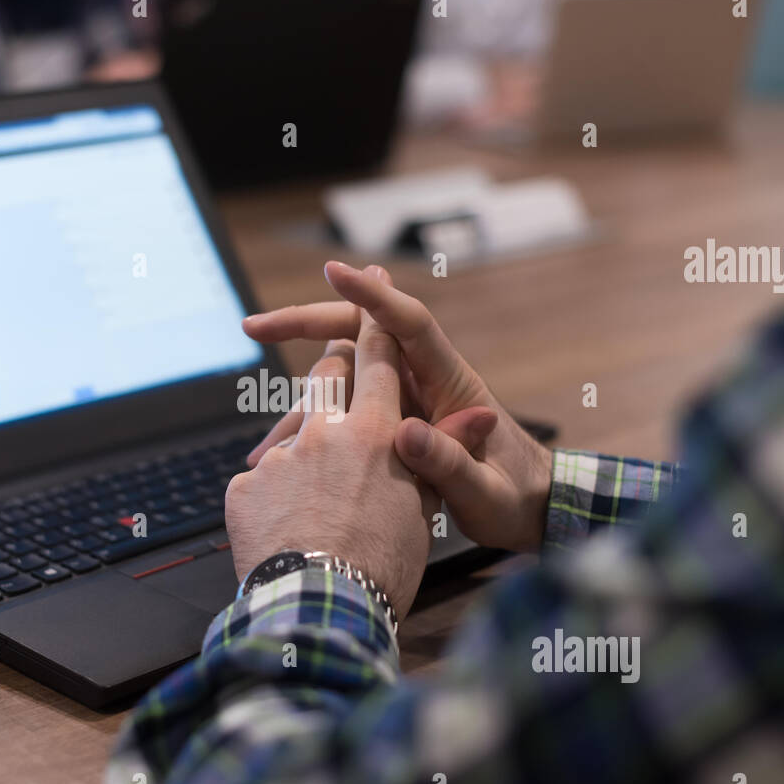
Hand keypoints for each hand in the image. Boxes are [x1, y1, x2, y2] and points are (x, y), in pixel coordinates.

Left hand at [224, 316, 438, 618]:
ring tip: (317, 490)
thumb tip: (480, 413)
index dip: (375, 325)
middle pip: (324, 374)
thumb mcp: (426, 509)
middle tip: (338, 376)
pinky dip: (275, 495)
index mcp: (375, 430)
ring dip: (305, 444)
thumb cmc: (383, 565)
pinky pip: (261, 479)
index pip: (377, 358)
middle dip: (333, 368)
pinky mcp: (244, 487)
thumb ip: (441, 454)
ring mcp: (280, 457)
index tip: (369, 295)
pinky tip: (287, 527)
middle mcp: (324, 430)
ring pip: (292, 430)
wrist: (321, 607)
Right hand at [242, 262, 553, 552]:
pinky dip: (313, 432)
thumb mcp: (487, 491)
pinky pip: (344, 414)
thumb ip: (451, 463)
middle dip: (306, 325)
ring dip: (299, 398)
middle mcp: (424, 381)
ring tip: (261, 438)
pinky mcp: (393, 424)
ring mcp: (407, 401)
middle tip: (254, 327)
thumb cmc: (516, 498)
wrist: (529, 512)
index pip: (409, 324)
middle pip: (359, 337)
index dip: (373, 296)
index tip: (336, 272)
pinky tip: (283, 461)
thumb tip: (404, 434)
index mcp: (452, 383)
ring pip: (342, 378)